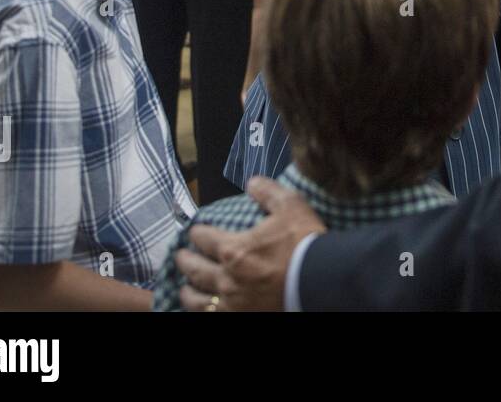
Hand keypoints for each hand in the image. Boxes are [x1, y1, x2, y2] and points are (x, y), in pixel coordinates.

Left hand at [175, 177, 323, 311]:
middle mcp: (226, 278)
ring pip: (199, 299)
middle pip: (195, 269)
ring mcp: (232, 302)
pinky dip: (202, 311)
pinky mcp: (241, 317)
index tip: (195, 231)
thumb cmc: (304, 243)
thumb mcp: (290, 206)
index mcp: (233, 248)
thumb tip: (252, 182)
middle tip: (180, 256)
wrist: (321, 281)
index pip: (204, 238)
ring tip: (184, 288)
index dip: (197, 233)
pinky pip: (212, 315)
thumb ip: (268, 192)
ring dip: (188, 292)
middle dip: (185, 260)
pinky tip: (203, 308)